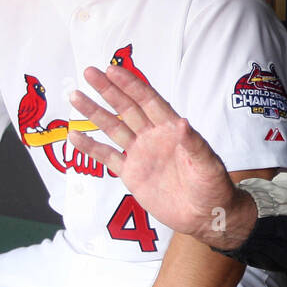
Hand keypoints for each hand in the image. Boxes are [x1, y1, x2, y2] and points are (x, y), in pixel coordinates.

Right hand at [67, 64, 254, 247]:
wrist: (204, 216)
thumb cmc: (212, 187)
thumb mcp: (208, 165)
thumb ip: (194, 144)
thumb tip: (182, 123)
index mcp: (172, 129)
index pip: (148, 101)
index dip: (131, 85)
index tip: (112, 70)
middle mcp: (153, 136)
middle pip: (127, 108)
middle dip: (108, 90)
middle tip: (89, 72)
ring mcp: (141, 154)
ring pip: (113, 128)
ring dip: (94, 113)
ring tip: (75, 96)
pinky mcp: (131, 174)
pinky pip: (107, 157)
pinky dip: (91, 147)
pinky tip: (74, 136)